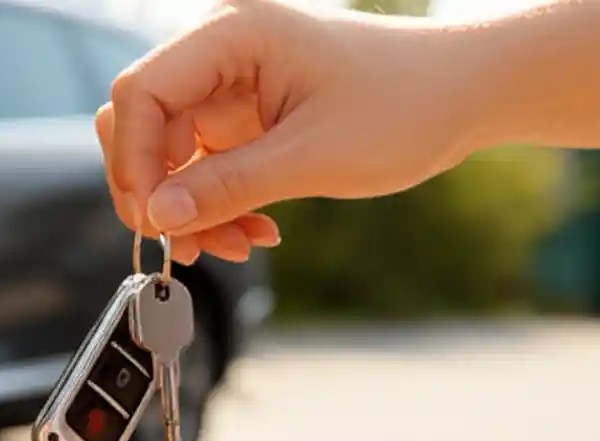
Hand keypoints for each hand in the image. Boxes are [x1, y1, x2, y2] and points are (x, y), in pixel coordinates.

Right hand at [99, 0, 485, 263]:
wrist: (464, 94)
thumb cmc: (406, 104)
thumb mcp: (314, 158)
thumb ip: (227, 188)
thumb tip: (159, 218)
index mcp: (232, 34)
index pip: (141, 94)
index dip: (135, 162)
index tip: (155, 221)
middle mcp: (219, 54)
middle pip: (141, 125)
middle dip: (158, 193)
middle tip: (188, 244)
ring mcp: (228, 88)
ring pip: (167, 155)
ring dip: (189, 210)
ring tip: (237, 246)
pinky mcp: (242, 120)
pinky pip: (201, 169)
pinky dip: (216, 207)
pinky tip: (252, 231)